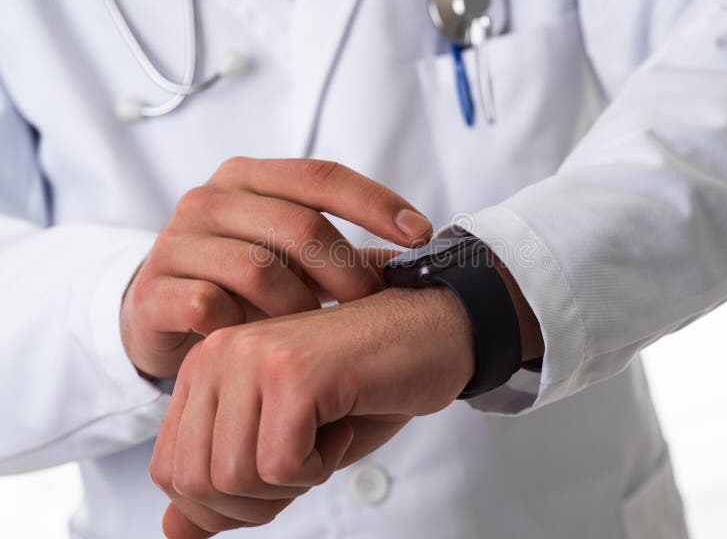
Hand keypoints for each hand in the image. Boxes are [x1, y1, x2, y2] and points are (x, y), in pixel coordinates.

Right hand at [120, 158, 432, 378]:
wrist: (158, 310)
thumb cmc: (239, 279)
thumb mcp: (291, 255)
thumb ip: (343, 251)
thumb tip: (417, 257)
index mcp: (248, 177)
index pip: (322, 176)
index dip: (377, 203)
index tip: (420, 235)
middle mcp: (210, 199)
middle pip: (299, 225)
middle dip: (347, 270)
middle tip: (372, 304)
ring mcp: (177, 242)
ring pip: (259, 268)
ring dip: (301, 307)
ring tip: (317, 332)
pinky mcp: (154, 290)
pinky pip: (211, 305)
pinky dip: (246, 327)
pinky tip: (261, 342)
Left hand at [149, 286, 475, 537]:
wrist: (429, 334)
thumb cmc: (360, 389)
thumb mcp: (284, 446)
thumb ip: (228, 486)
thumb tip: (175, 534)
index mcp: (202, 370)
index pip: (170, 473)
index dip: (226, 502)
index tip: (281, 467)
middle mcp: (215, 356)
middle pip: (197, 484)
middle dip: (259, 500)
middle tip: (308, 457)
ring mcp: (251, 359)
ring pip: (235, 479)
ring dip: (295, 479)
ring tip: (327, 432)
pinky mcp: (293, 372)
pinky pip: (281, 466)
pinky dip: (321, 465)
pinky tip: (343, 422)